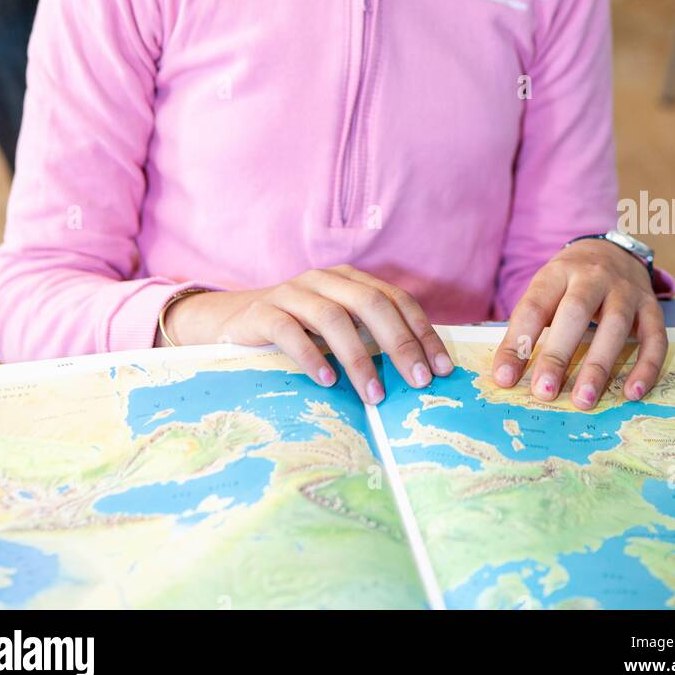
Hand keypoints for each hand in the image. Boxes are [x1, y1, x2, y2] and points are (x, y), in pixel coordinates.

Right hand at [161, 264, 453, 404]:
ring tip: (375, 395)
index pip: (395, 300)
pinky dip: (311, 355)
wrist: (233, 320)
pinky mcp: (262, 312)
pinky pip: (289, 331)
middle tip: (418, 381)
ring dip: (358, 358)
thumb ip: (371, 336)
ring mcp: (292, 292)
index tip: (441, 368)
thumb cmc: (298, 330)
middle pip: (370, 304)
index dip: (421, 332)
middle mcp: (324, 279)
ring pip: (332, 318)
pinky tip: (327, 381)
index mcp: (350, 279)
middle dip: (399, 344)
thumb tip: (421, 371)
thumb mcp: (338, 327)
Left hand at [492, 239, 666, 408]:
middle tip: (544, 392)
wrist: (614, 250)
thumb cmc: (571, 282)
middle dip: (558, 354)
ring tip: (583, 400)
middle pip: (575, 313)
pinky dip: (646, 367)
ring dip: (599, 366)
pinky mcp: (651, 306)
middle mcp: (593, 277)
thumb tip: (507, 373)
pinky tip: (631, 393)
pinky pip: (654, 338)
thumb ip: (529, 325)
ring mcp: (626, 290)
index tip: (504, 377)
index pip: (534, 306)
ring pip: (615, 326)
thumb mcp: (546, 290)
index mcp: (559, 272)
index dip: (518, 342)